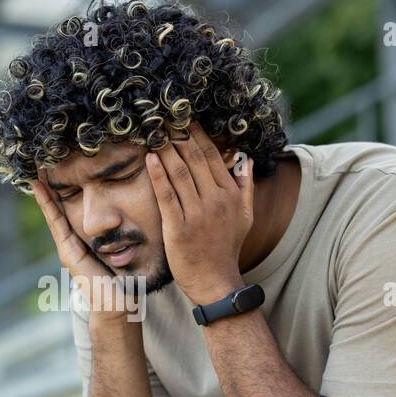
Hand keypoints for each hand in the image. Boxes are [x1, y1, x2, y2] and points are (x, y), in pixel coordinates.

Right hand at [32, 166, 133, 323]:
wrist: (119, 307)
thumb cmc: (127, 281)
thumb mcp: (128, 248)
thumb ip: (127, 232)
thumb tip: (143, 210)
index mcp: (88, 238)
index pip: (77, 205)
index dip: (71, 184)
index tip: (68, 162)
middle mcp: (75, 240)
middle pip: (63, 204)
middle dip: (54, 181)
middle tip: (45, 156)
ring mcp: (68, 245)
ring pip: (55, 209)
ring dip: (44, 187)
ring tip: (36, 163)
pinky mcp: (68, 251)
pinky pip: (55, 221)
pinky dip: (46, 203)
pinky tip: (38, 185)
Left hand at [144, 124, 253, 304]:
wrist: (216, 280)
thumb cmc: (227, 248)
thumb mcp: (246, 217)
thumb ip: (245, 186)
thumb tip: (245, 159)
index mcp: (230, 194)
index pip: (212, 156)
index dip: (196, 135)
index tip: (184, 118)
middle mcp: (215, 201)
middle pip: (194, 159)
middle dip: (178, 135)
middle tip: (164, 116)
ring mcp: (197, 214)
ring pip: (179, 174)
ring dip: (166, 149)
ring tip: (154, 131)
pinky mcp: (178, 228)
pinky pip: (167, 196)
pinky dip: (158, 175)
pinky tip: (150, 158)